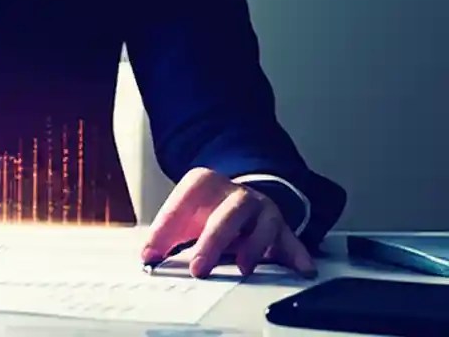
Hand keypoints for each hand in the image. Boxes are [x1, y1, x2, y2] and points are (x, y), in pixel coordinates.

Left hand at [142, 167, 315, 278]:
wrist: (237, 196)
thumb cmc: (206, 209)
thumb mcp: (182, 216)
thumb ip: (164, 235)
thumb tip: (148, 257)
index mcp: (204, 183)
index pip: (183, 202)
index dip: (166, 228)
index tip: (152, 254)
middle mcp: (235, 193)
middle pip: (227, 214)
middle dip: (213, 241)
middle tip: (200, 267)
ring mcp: (261, 208)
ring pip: (263, 223)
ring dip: (254, 247)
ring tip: (245, 267)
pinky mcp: (280, 226)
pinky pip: (291, 239)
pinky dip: (297, 254)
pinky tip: (302, 268)